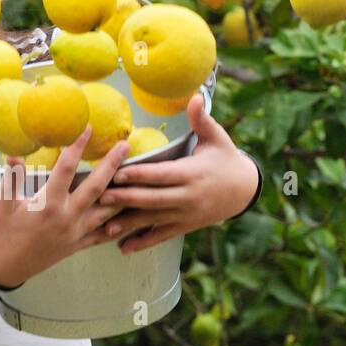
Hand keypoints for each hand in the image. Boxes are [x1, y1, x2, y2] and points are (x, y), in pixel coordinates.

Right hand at [0, 125, 131, 287]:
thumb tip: (13, 154)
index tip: (87, 128)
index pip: (66, 169)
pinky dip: (118, 222)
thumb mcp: (0, 203)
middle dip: (112, 164)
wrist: (4, 268)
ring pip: (107, 211)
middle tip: (125, 146)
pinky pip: (103, 234)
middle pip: (97, 187)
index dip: (77, 146)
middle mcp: (67, 218)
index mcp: (47, 204)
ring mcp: (75, 234)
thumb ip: (11, 178)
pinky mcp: (77, 245)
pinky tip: (130, 211)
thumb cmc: (0, 233)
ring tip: (136, 175)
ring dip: (122, 192)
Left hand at [94, 94, 259, 253]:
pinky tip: (124, 248)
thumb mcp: (217, 138)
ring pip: (154, 220)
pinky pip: (162, 236)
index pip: (162, 175)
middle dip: (126, 199)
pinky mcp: (185, 226)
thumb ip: (201, 119)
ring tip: (105, 227)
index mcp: (192, 173)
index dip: (139, 175)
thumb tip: (194, 97)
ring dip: (129, 224)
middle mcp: (188, 196)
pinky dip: (143, 243)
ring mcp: (186, 214)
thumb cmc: (225, 159)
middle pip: (153, 199)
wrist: (244, 190)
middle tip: (101, 197)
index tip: (117, 173)